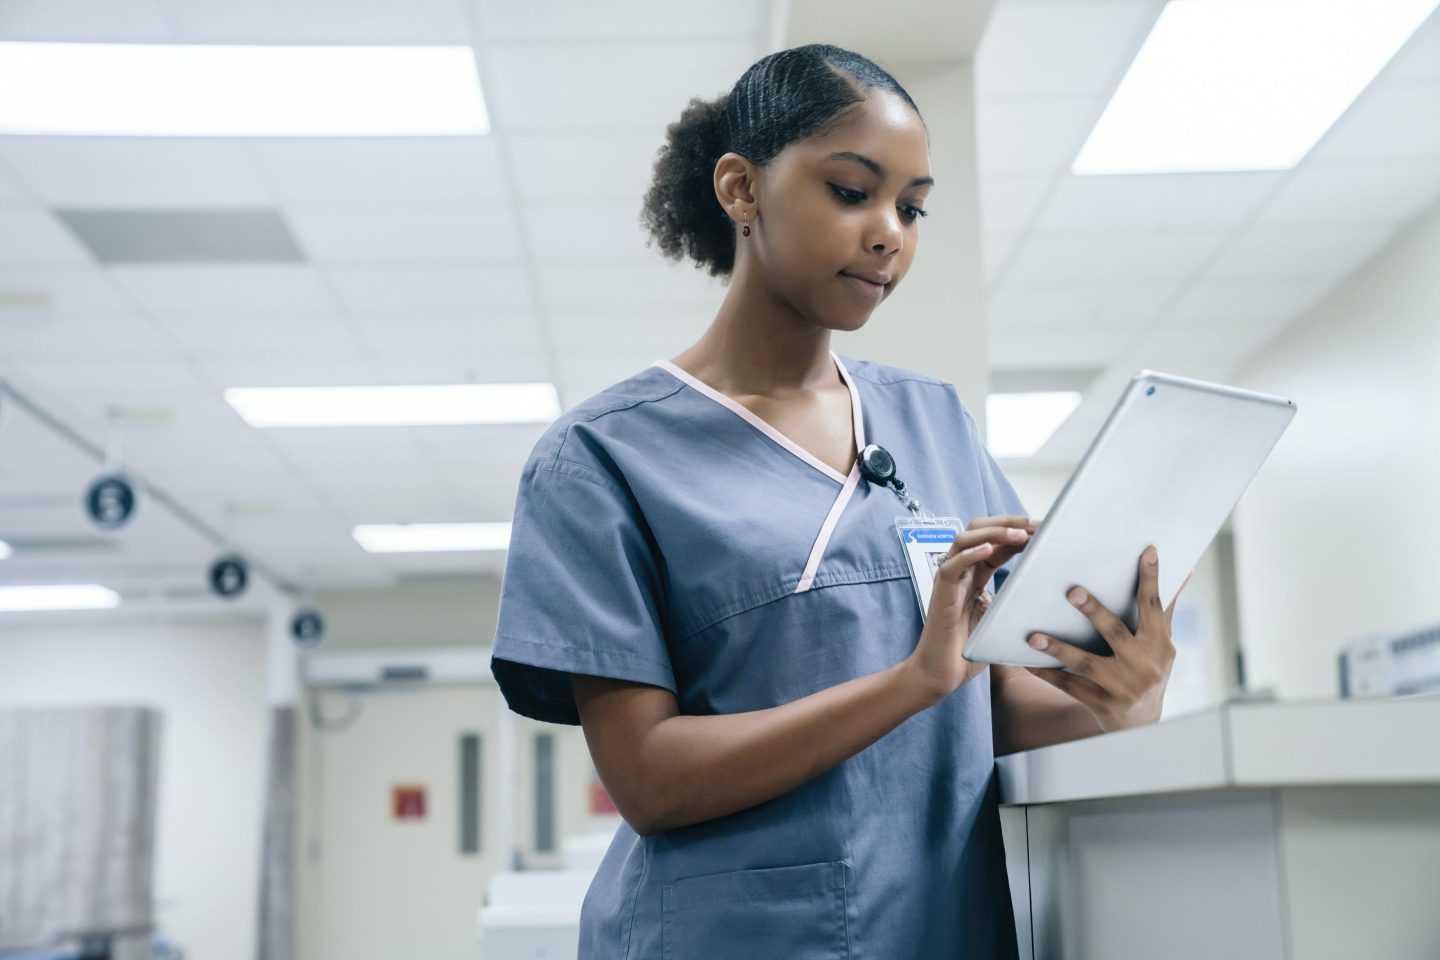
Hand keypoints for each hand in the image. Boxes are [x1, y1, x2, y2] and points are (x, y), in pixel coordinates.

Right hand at [904, 515, 1034, 703]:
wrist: (941, 674)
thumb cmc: (968, 651)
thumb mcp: (1000, 620)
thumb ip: (1014, 603)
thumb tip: (1048, 598)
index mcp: (975, 576)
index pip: (996, 542)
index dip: (1018, 532)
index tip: (1044, 531)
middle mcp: (961, 572)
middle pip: (978, 530)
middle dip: (1007, 523)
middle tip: (1034, 525)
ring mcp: (949, 581)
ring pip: (964, 540)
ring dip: (993, 533)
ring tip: (1018, 534)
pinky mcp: (941, 594)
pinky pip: (951, 566)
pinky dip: (969, 554)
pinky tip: (988, 549)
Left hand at [1024, 546, 1191, 731]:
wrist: (1142, 722)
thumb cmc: (1150, 669)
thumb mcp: (1162, 642)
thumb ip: (1165, 609)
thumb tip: (1186, 570)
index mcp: (1159, 645)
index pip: (1154, 607)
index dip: (1151, 579)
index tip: (1147, 551)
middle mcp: (1143, 666)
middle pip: (1116, 633)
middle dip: (1095, 612)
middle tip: (1073, 591)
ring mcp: (1122, 687)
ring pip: (1085, 663)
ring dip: (1058, 649)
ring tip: (1033, 636)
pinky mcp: (1100, 704)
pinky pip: (1068, 686)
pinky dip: (1047, 674)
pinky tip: (1026, 660)